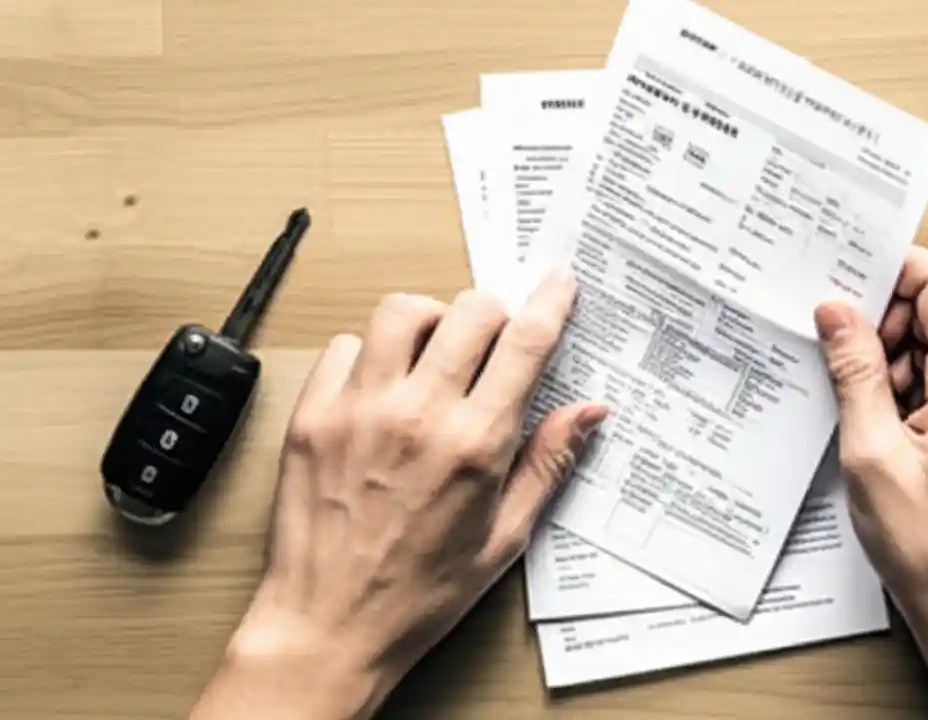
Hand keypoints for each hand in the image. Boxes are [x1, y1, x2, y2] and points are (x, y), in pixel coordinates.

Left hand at [191, 270, 606, 719]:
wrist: (328, 626)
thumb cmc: (419, 593)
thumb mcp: (505, 537)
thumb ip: (548, 463)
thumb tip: (590, 411)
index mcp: (475, 446)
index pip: (524, 344)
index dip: (550, 302)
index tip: (559, 284)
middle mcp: (418, 416)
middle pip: (470, 310)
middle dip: (495, 309)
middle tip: (497, 333)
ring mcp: (359, 410)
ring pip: (402, 310)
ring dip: (432, 317)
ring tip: (438, 349)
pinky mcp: (312, 416)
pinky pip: (344, 346)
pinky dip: (370, 350)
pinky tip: (383, 383)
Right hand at [815, 247, 927, 718]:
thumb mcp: (871, 451)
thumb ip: (854, 370)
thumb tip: (835, 310)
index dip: (888, 273)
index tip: (843, 289)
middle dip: (884, 325)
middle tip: (842, 364)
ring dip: (892, 360)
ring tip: (864, 414)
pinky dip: (907, 386)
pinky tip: (880, 427)